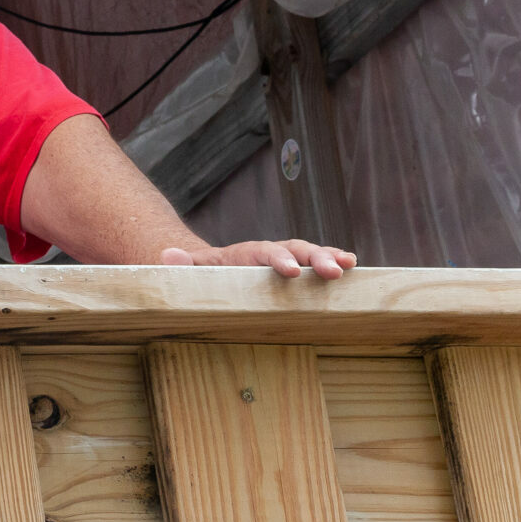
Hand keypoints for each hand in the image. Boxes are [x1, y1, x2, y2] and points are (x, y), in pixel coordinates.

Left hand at [161, 239, 355, 278]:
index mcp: (247, 253)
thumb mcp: (193, 269)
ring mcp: (288, 259)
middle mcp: (271, 252)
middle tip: (332, 271)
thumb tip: (167, 257)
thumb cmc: (207, 272)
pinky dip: (335, 263)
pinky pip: (319, 265)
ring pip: (311, 254)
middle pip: (295, 249)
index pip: (265, 252)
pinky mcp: (300, 269)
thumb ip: (183, 264)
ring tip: (348, 265)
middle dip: (314, 259)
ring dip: (329, 258)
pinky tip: (354, 269)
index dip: (278, 260)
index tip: (290, 271)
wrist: (217, 267)